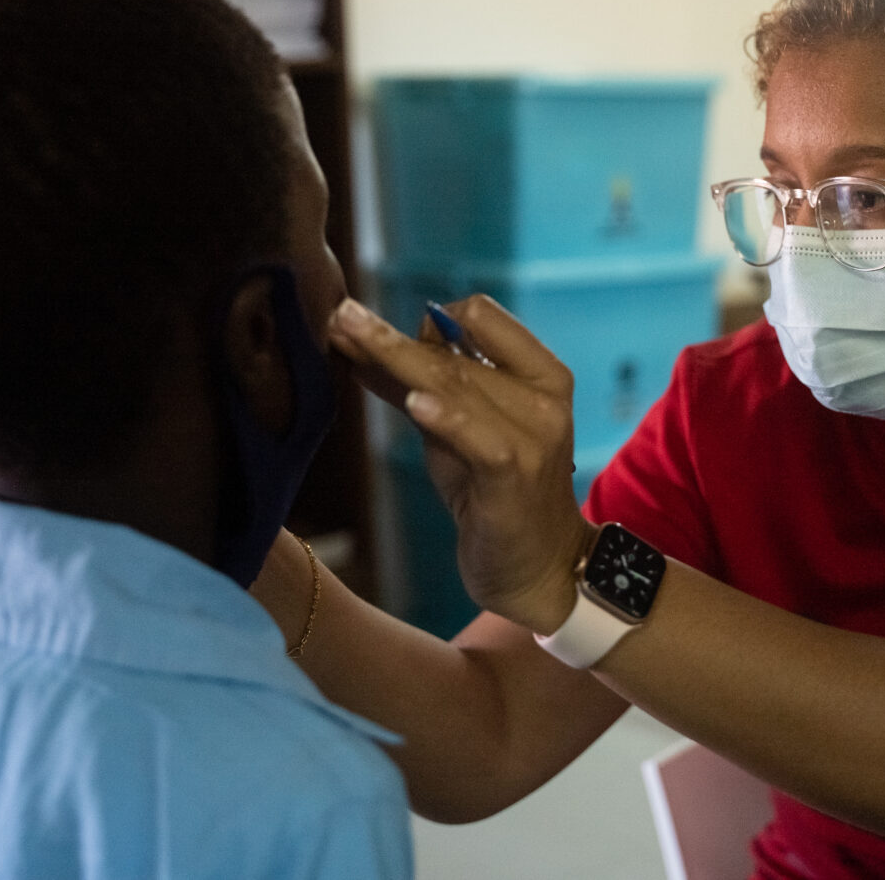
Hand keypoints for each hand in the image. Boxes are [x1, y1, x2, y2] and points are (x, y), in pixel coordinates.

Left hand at [326, 295, 590, 632]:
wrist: (539, 569)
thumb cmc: (496, 496)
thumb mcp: (459, 432)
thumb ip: (426, 385)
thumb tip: (365, 341)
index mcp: (542, 375)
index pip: (484, 317)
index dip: (429, 317)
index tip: (377, 328)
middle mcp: (543, 398)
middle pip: (455, 350)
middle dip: (389, 335)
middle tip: (341, 314)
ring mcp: (533, 436)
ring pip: (455, 383)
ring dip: (396, 358)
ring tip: (348, 337)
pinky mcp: (513, 476)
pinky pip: (477, 437)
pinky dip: (446, 418)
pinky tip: (414, 403)